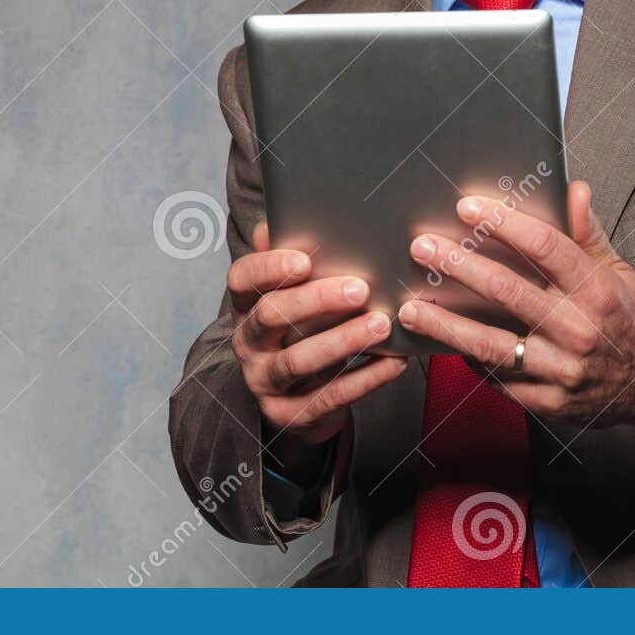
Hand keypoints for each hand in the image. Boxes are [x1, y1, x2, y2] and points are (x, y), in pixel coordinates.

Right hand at [228, 222, 407, 472]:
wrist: (298, 398)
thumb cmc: (303, 330)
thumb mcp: (295, 295)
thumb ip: (291, 259)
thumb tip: (278, 220)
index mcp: (246, 305)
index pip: (241, 280)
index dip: (268, 268)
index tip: (304, 260)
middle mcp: (248, 342)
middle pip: (272, 316)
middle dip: (316, 301)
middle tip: (360, 288)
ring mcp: (265, 381)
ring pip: (298, 360)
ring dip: (343, 340)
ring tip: (381, 324)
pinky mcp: (290, 414)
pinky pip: (328, 397)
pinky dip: (364, 379)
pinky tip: (394, 362)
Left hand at [397, 181, 634, 456]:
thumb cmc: (631, 319)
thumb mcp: (618, 272)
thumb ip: (588, 233)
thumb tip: (572, 189)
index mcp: (596, 290)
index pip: (545, 247)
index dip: (503, 224)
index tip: (466, 207)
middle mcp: (578, 330)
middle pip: (507, 291)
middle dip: (458, 266)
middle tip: (422, 248)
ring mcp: (562, 370)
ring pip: (492, 344)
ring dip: (444, 325)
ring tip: (409, 309)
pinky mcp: (549, 403)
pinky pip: (499, 379)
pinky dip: (468, 361)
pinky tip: (440, 345)